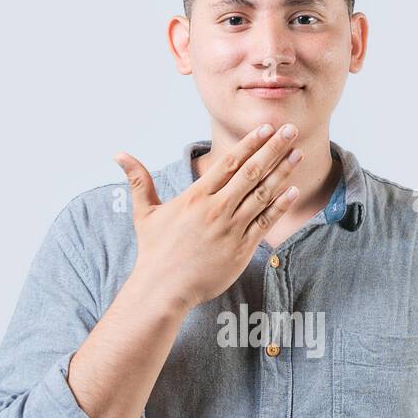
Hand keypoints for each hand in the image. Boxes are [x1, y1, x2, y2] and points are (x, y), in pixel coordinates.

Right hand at [114, 123, 303, 312]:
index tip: (266, 128)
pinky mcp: (241, 249)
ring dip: (283, 172)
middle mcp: (216, 209)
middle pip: (251, 172)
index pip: (229, 162)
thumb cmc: (155, 252)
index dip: (250, 143)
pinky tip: (294, 190)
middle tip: (291, 130)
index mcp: (196, 197)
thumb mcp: (144, 213)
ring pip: (262, 194)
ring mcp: (231, 229)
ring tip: (298, 153)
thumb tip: (118, 154)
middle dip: (273, 149)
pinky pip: (265, 223)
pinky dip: (280, 205)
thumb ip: (139, 180)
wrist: (163, 289)